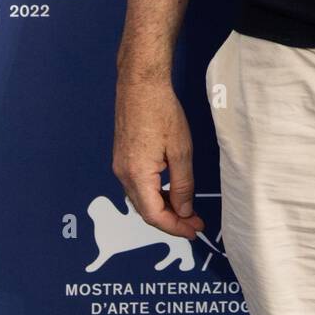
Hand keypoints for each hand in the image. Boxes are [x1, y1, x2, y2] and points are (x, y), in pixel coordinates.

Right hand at [112, 75, 204, 238]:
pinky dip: (155, 193)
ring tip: (187, 209)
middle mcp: (123, 174)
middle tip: (195, 222)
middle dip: (171, 220)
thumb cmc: (160, 110)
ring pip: (141, 198)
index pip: (155, 215)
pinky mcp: (122, 156)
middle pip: (146, 210)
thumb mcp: (180, 150)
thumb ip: (182, 185)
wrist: (140, 83)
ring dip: (163, 207)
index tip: (194, 230)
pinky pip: (138, 185)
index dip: (175, 227)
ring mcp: (120, 165)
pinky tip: (171, 191)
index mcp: (136, 175)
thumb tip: (183, 210)